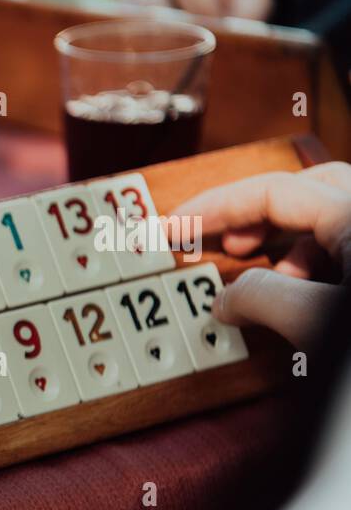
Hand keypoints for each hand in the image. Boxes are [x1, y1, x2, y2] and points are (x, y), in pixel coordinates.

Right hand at [172, 162, 350, 348]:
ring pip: (327, 218)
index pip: (272, 190)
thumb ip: (262, 299)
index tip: (176, 226)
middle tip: (220, 238)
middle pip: (305, 189)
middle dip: (253, 212)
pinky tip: (300, 292)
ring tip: (262, 270)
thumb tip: (227, 298)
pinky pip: (342, 247)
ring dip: (285, 240)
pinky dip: (311, 263)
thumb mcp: (316, 320)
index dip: (215, 207)